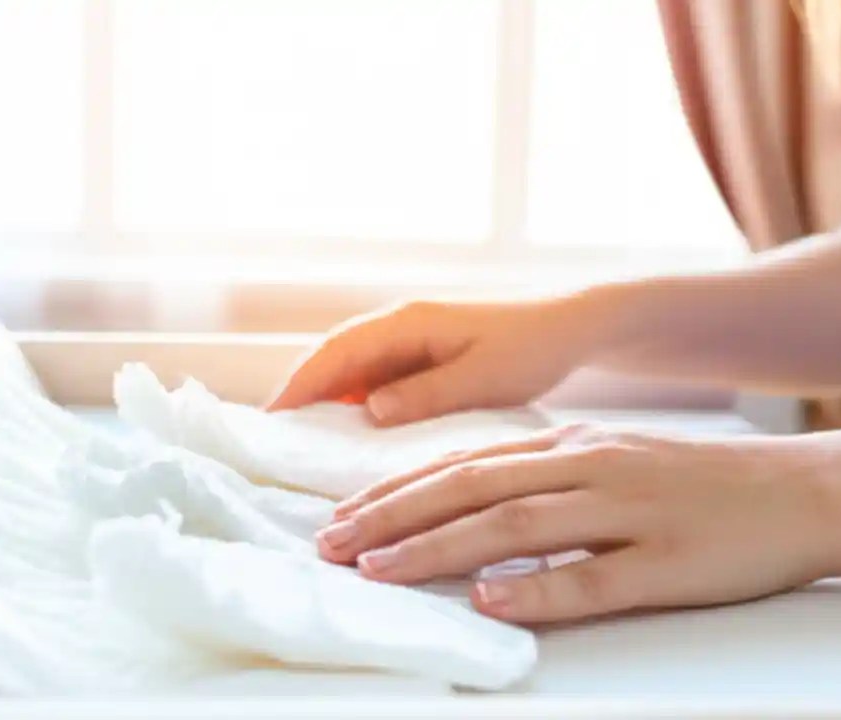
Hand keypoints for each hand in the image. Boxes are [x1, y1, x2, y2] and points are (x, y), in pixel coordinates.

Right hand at [267, 296, 598, 425]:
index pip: (337, 352)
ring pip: (349, 371)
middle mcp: (398, 327)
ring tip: (299, 445)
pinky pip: (372, 380)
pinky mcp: (418, 358)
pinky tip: (347, 438)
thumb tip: (368, 410)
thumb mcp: (482, 378)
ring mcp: (406, 341)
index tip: (272, 420)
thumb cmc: (530, 349)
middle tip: (271, 441)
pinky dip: (352, 405)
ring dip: (323, 402)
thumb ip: (426, 394)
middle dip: (300, 394)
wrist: (568, 329)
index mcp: (408, 323)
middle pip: (332, 359)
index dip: (301, 384)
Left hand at [315, 425, 836, 623]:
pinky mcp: (669, 563)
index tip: (344, 514)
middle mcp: (591, 469)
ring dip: (442, 550)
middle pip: (474, 490)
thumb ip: (548, 479)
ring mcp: (630, 514)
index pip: (466, 465)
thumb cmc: (699, 485)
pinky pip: (596, 579)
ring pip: (518, 527)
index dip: (399, 490)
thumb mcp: (614, 462)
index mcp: (574, 448)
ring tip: (381, 570)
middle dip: (395, 517)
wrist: (804, 491)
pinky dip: (540, 591)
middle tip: (333, 544)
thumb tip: (475, 506)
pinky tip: (493, 604)